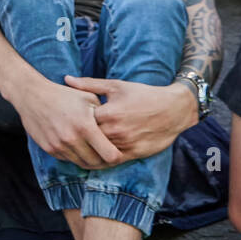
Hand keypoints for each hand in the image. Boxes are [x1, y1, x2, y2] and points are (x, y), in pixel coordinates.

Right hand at [12, 77, 122, 168]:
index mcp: (86, 126)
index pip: (111, 155)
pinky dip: (75, 155)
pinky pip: (68, 159)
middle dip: (104, 160)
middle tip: (107, 154)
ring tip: (94, 151)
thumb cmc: (64, 95)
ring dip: (89, 159)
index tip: (119, 151)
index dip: (117, 156)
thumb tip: (118, 129)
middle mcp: (72, 139)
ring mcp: (59, 145)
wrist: (32, 96)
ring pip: (82, 163)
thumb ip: (104, 115)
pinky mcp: (49, 148)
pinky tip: (77, 145)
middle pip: (97, 163)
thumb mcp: (88, 98)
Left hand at [66, 76, 195, 161]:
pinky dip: (102, 158)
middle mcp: (116, 131)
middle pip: (88, 138)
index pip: (81, 121)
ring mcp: (125, 144)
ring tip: (79, 145)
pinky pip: (112, 160)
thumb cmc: (143, 95)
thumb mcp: (116, 86)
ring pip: (99, 151)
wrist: (174, 109)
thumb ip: (89, 85)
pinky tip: (95, 154)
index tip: (69, 118)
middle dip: (80, 136)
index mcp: (108, 113)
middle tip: (70, 134)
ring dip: (89, 149)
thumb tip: (66, 79)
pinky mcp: (134, 154)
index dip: (74, 120)